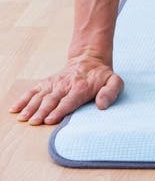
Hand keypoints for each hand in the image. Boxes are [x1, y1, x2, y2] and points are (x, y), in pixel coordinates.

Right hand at [9, 52, 123, 125]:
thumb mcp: (114, 81)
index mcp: (81, 87)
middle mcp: (65, 85)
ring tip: (23, 118)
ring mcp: (54, 83)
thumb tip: (102, 105)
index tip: (50, 119)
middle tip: (34, 122)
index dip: (60, 110)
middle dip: (42, 111)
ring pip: (41, 95)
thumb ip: (111, 92)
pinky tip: (15, 109)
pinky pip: (33, 90)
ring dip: (31, 107)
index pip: (69, 100)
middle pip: (52, 99)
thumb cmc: (101, 76)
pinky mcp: (47, 83)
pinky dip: (23, 99)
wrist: (89, 58)